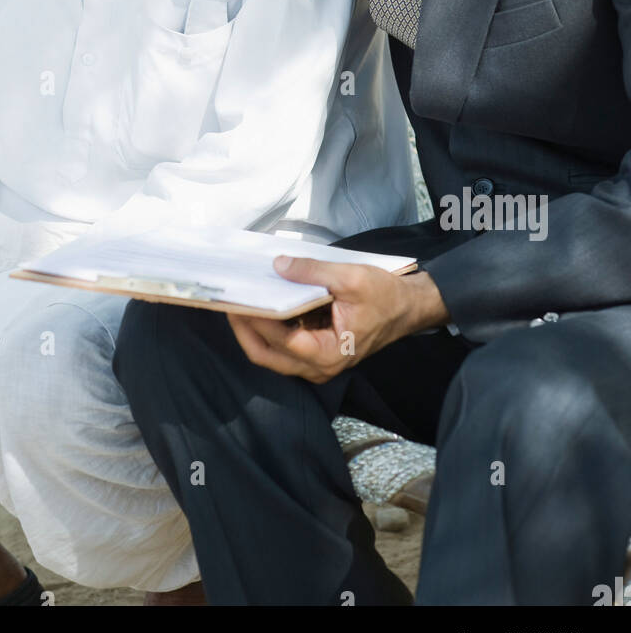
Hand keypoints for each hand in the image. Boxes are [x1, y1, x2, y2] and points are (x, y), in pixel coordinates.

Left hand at [226, 260, 448, 383]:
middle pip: (264, 354)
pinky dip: (266, 326)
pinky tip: (258, 302)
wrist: (407, 309)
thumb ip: (312, 272)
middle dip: (242, 327)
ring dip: (251, 327)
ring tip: (236, 298)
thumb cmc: (384, 296)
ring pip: (269, 352)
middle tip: (224, 299)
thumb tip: (278, 266)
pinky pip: (281, 345)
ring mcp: (314, 364)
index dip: (254, 317)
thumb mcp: (351, 278)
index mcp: (327, 353)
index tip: (236, 295)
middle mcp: (318, 367)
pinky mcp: (313, 353)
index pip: (278, 339)